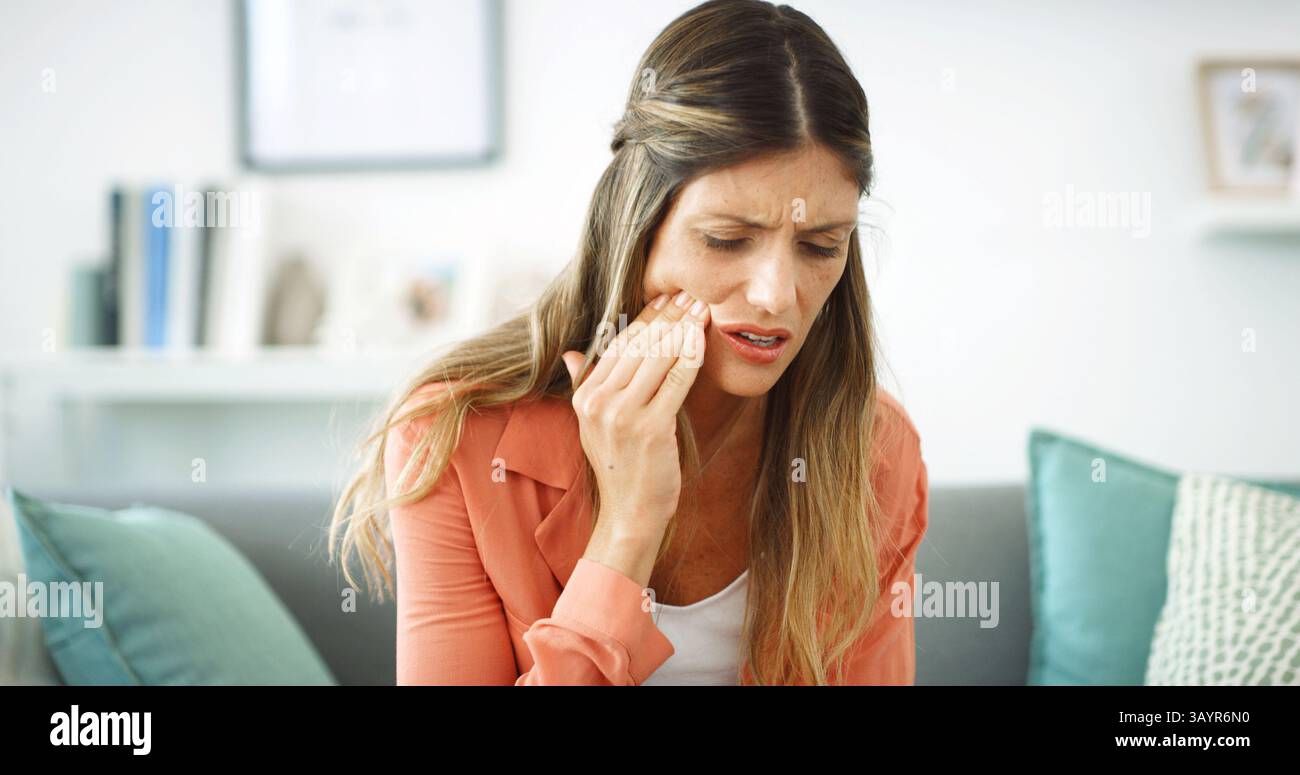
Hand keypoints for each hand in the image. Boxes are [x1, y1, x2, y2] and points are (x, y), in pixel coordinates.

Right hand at [562, 290, 709, 543]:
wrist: (630, 514)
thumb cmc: (620, 469)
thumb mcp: (592, 425)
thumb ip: (584, 386)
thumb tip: (572, 355)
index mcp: (584, 397)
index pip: (618, 344)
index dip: (645, 317)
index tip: (667, 298)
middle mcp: (598, 403)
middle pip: (638, 345)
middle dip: (667, 316)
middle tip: (691, 294)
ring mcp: (622, 415)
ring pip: (657, 358)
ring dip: (682, 328)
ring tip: (702, 309)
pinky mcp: (650, 428)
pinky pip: (674, 381)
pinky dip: (690, 356)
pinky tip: (702, 339)